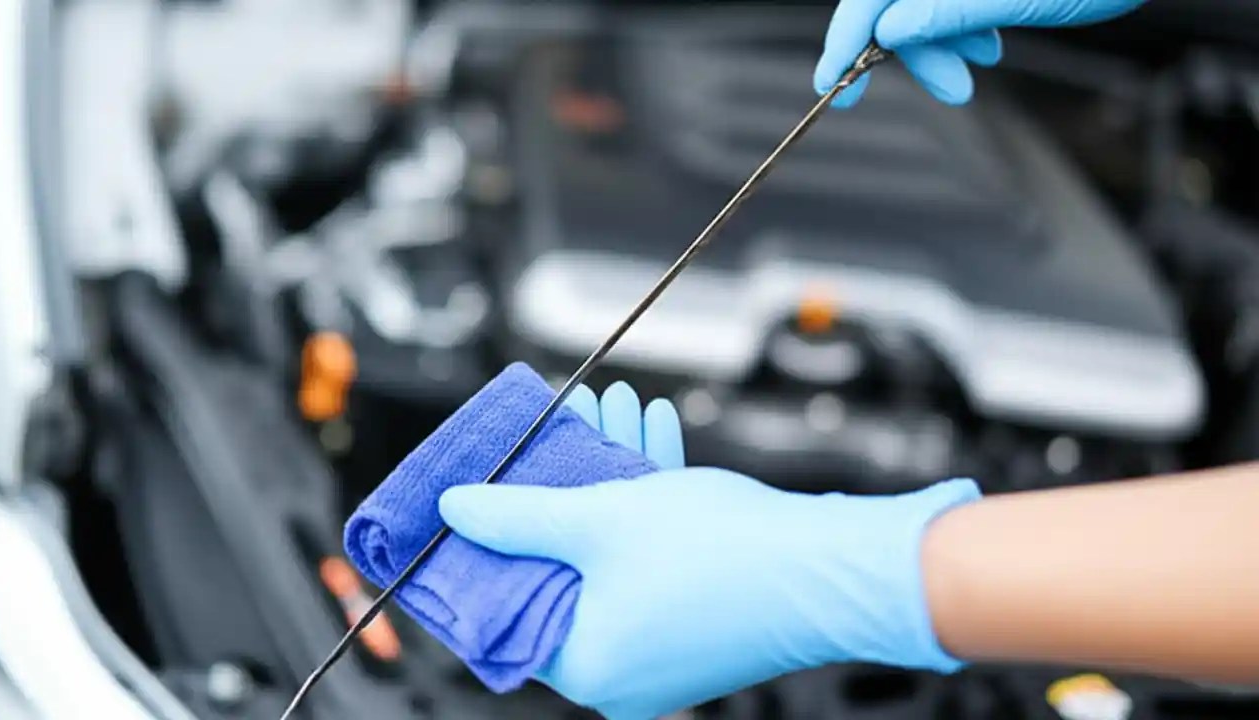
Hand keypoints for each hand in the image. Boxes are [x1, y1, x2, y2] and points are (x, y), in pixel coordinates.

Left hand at [439, 385, 981, 718]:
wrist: (832, 567)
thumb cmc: (725, 555)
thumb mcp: (599, 518)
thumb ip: (516, 515)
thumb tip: (457, 510)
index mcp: (585, 665)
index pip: (506, 604)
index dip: (489, 541)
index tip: (480, 493)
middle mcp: (621, 674)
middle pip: (562, 568)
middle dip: (561, 486)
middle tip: (553, 431)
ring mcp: (663, 651)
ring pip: (612, 554)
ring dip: (610, 480)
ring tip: (609, 410)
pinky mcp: (699, 623)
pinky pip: (652, 560)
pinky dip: (648, 506)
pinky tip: (651, 434)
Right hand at [815, 0, 1146, 106]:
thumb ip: (947, 10)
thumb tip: (887, 34)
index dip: (846, 38)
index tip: (834, 83)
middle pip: (890, 0)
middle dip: (907, 49)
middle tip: (947, 89)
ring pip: (918, 3)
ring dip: (937, 42)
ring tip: (974, 70)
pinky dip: (956, 26)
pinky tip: (984, 45)